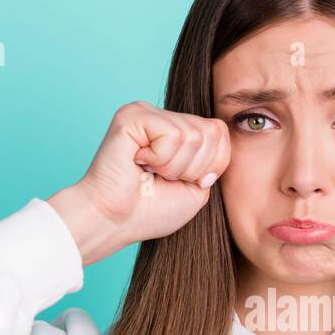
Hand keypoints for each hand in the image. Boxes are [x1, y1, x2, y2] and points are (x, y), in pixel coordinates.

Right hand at [47, 100, 230, 265]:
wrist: (115, 222)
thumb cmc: (151, 211)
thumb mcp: (198, 188)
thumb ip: (215, 159)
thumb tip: (219, 129)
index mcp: (178, 131)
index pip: (220, 131)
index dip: (213, 164)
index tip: (185, 182)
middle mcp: (164, 117)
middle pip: (211, 132)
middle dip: (193, 168)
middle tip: (162, 178)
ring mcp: (148, 113)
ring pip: (193, 136)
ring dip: (174, 167)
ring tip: (149, 172)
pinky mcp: (133, 115)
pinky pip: (172, 135)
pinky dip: (160, 159)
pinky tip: (138, 163)